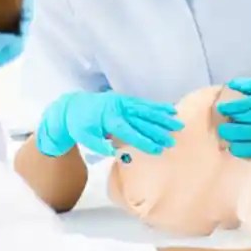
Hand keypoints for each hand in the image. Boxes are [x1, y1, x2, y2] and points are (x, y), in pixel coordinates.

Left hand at [37, 91, 182, 157]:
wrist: (72, 106)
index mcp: (109, 120)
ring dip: (163, 118)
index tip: (157, 149)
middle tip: (172, 141)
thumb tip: (115, 151)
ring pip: (147, 110)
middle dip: (158, 131)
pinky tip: (171, 110)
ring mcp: (124, 102)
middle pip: (142, 121)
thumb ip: (99, 145)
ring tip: (178, 124)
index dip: (144, 141)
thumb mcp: (84, 137)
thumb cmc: (79, 125)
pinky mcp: (126, 99)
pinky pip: (144, 103)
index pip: (130, 132)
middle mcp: (119, 109)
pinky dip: (158, 107)